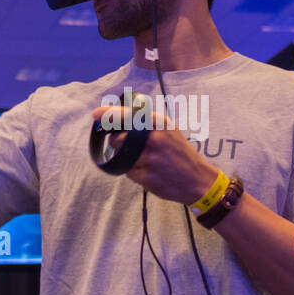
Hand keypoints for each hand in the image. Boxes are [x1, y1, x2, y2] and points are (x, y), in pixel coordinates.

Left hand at [90, 104, 219, 204]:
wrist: (197, 180)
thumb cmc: (180, 153)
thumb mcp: (169, 130)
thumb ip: (147, 122)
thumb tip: (118, 117)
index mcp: (159, 124)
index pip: (128, 115)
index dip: (109, 114)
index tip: (96, 114)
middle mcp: (154, 139)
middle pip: (118, 138)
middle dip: (116, 142)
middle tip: (127, 146)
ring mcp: (150, 159)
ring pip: (120, 156)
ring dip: (125, 158)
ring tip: (143, 160)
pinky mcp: (147, 177)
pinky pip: (128, 172)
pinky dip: (133, 172)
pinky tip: (148, 171)